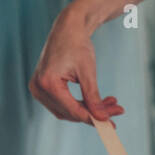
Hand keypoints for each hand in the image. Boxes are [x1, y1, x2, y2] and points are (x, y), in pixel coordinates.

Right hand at [29, 6, 124, 123]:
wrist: (67, 28)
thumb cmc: (77, 45)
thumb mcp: (88, 72)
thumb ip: (94, 97)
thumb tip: (103, 119)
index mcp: (47, 82)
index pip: (73, 110)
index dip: (93, 119)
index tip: (111, 125)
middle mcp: (38, 88)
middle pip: (71, 112)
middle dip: (94, 114)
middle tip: (117, 111)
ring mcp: (38, 90)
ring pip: (68, 111)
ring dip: (89, 110)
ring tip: (111, 104)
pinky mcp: (42, 89)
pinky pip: (64, 104)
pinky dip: (81, 104)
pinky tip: (99, 101)